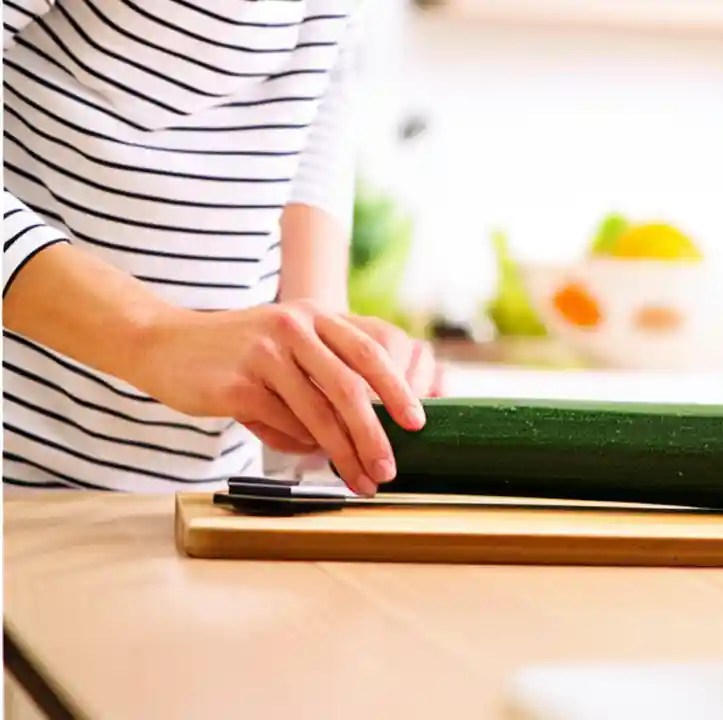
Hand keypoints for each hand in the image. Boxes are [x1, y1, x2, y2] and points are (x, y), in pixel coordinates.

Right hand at [136, 301, 426, 495]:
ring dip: (344, 453)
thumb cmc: (238, 352)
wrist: (164, 344)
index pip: (369, 352)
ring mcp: (265, 353)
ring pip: (318, 414)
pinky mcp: (239, 385)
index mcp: (315, 315)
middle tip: (390, 468)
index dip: (397, 389)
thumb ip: (326, 371)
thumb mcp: (287, 343)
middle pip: (350, 387)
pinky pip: (283, 426)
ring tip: (361, 480)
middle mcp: (295, 327)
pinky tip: (307, 458)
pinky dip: (299, 447)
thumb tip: (373, 424)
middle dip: (375, 434)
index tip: (418, 423)